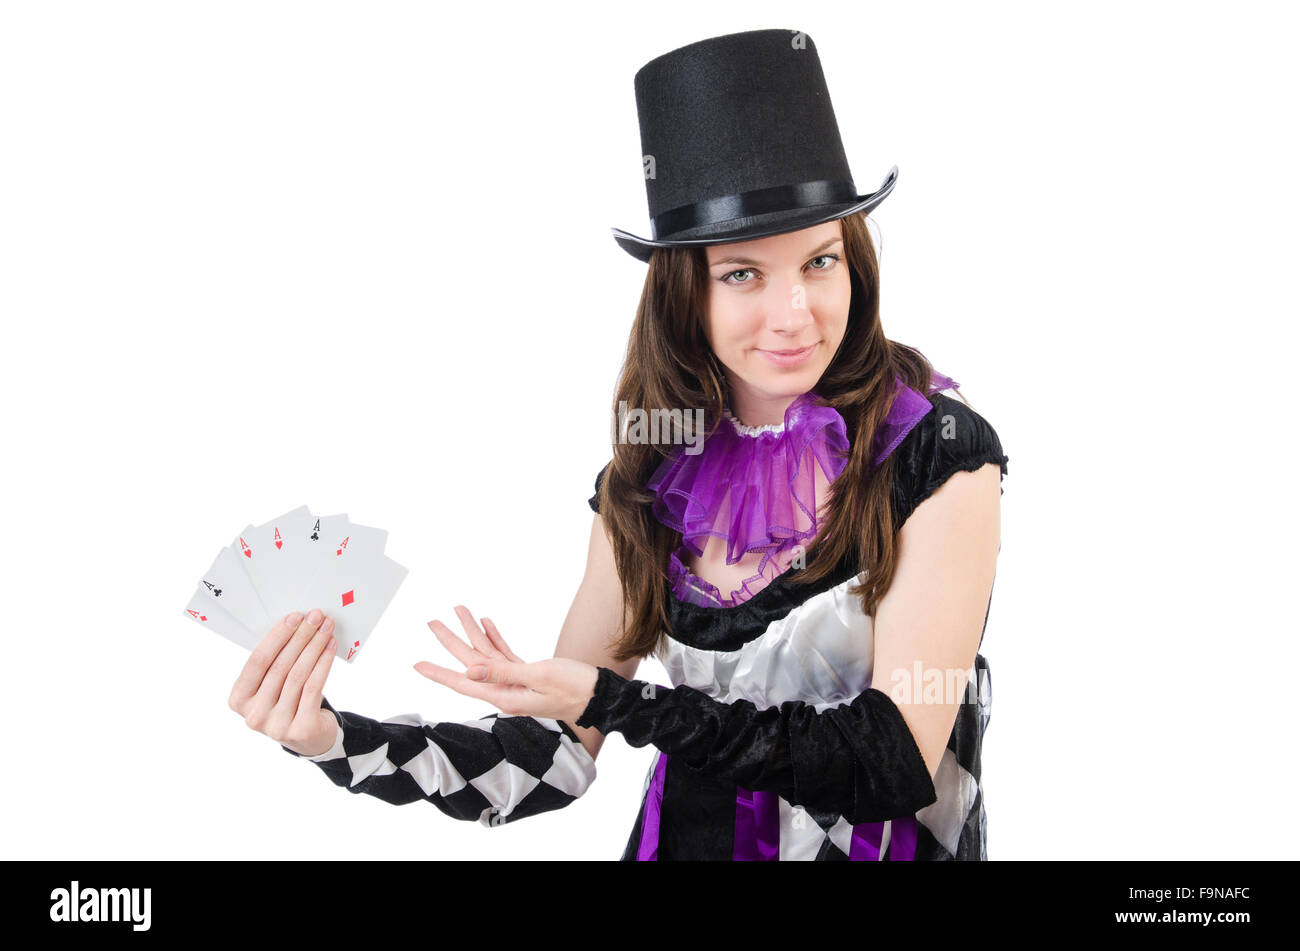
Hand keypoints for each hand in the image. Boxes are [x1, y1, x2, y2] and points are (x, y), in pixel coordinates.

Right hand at [228, 608, 338, 756]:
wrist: (309, 739)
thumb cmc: (287, 701)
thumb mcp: (270, 686)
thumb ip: (273, 663)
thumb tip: (296, 624)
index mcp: (238, 700)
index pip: (257, 661)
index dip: (277, 636)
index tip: (295, 617)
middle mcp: (253, 715)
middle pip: (280, 666)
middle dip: (300, 636)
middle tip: (315, 616)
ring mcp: (276, 725)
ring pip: (299, 675)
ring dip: (315, 646)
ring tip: (326, 628)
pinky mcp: (301, 729)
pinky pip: (314, 687)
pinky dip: (324, 663)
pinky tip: (331, 647)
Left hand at [415, 605, 598, 723]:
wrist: (599, 695)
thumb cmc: (574, 688)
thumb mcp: (539, 676)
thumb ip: (503, 674)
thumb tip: (470, 671)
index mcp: (505, 695)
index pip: (464, 682)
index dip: (439, 673)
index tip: (417, 665)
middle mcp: (506, 690)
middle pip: (472, 663)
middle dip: (451, 642)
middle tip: (432, 622)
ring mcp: (517, 683)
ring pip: (487, 656)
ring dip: (473, 633)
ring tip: (459, 611)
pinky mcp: (528, 675)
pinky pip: (504, 656)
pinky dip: (494, 639)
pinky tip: (485, 624)